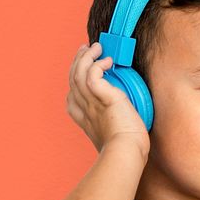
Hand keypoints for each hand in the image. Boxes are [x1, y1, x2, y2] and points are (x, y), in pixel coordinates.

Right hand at [65, 42, 149, 156]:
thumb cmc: (126, 147)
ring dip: (86, 56)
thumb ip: (112, 121)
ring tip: (96, 47)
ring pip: (79, 72)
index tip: (85, 67)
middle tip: (86, 49)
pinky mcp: (104, 97)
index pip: (72, 94)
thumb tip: (123, 114)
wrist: (127, 151)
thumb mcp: (113, 132)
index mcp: (83, 118)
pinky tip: (108, 61)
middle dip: (78, 61)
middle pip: (72, 79)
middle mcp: (83, 108)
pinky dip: (98, 64)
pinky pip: (92, 74)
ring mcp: (91, 103)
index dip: (76, 78)